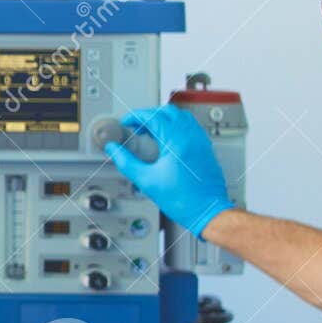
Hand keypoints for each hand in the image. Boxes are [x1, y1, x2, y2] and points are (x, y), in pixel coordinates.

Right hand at [104, 104, 232, 236]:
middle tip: (135, 127)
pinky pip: (190, 125)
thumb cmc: (183, 200)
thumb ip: (127, 162)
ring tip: (150, 132)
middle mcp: (190, 135)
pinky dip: (175, 125)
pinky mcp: (205, 146)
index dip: (135, 116)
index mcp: (176, 140)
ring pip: (180, 116)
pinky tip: (168, 138)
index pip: (152, 116)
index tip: (126, 123)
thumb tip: (114, 149)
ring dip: (162, 118)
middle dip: (148, 115)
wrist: (208, 211)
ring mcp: (200, 139)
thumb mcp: (147, 181)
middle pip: (166, 112)